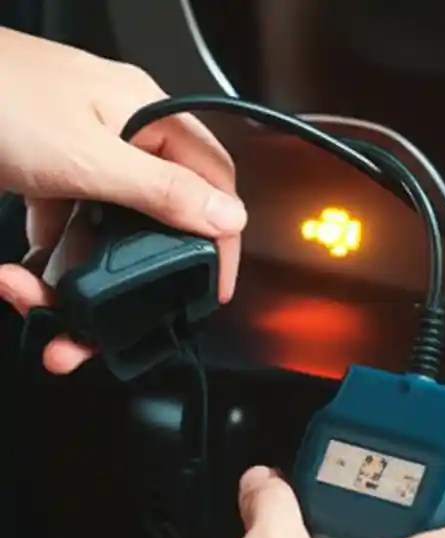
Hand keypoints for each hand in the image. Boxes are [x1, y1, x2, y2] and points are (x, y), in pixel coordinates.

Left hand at [0, 28, 245, 373]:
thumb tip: (228, 216)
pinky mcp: (36, 165)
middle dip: (126, 273)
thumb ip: (161, 191)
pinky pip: (59, 222)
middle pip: (150, 216)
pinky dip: (43, 253)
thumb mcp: (85, 156)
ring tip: (35, 296)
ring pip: (100, 228)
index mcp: (146, 115)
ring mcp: (76, 150)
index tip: (211, 285)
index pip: (210, 181)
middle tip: (106, 318)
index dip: (220, 235)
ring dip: (72, 272)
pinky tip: (18, 272)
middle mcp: (118, 133)